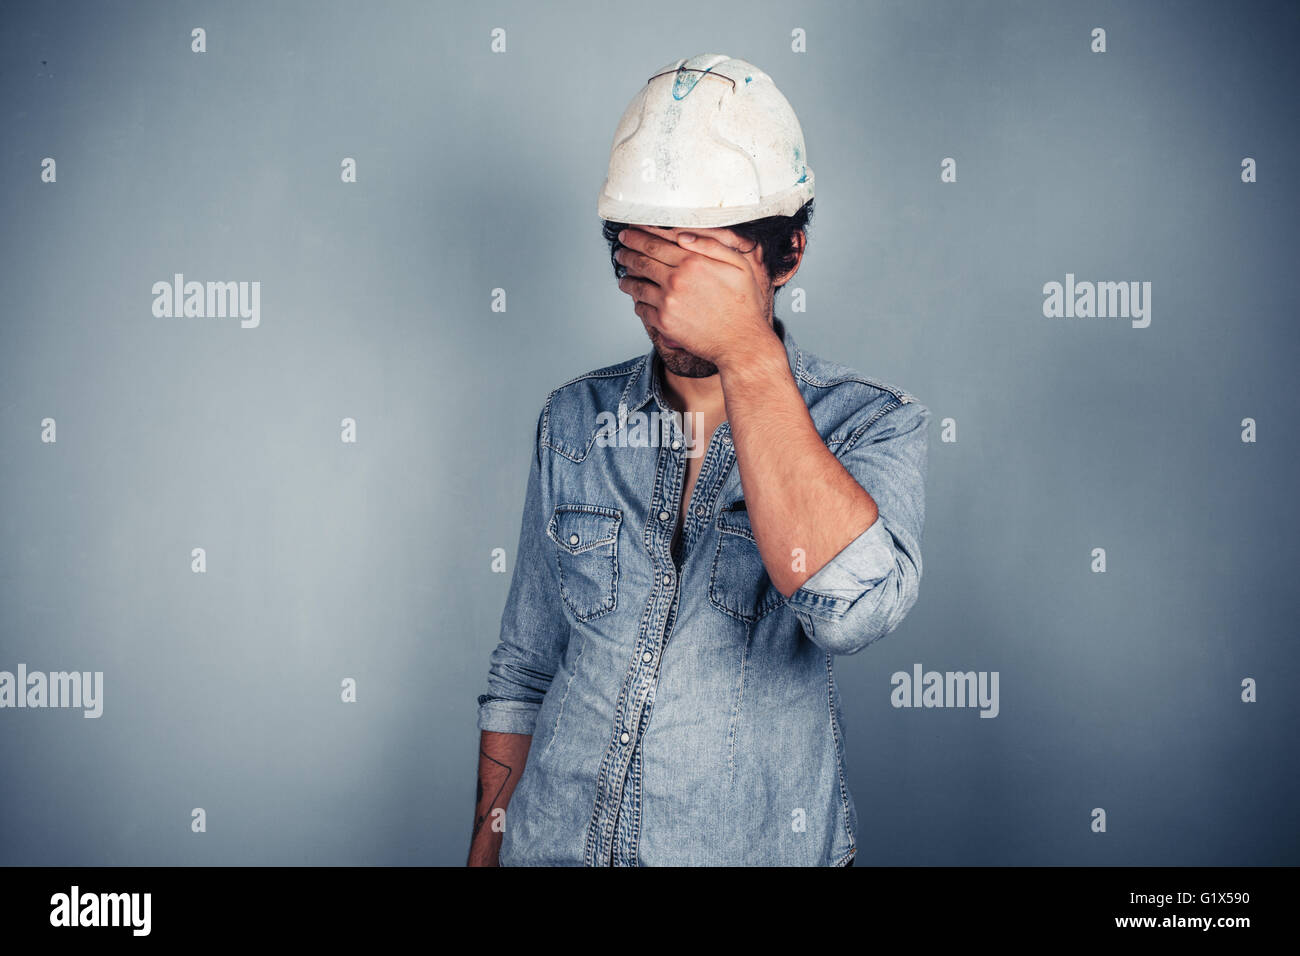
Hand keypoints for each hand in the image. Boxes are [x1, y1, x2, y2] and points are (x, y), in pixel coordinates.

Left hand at [615, 225, 773, 367]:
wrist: (741, 343)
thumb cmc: (743, 305)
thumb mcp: (738, 265)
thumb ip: (711, 245)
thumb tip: (684, 235)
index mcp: (692, 262)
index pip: (655, 243)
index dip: (637, 236)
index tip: (628, 233)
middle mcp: (676, 280)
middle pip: (641, 262)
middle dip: (627, 254)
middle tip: (621, 251)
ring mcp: (667, 302)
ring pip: (636, 286)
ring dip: (626, 279)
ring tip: (623, 277)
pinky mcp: (664, 323)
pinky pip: (641, 309)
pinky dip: (636, 302)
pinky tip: (637, 300)